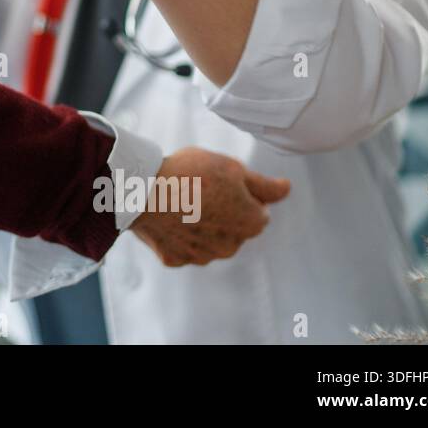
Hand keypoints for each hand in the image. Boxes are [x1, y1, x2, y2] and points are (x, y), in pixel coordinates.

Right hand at [128, 147, 289, 266]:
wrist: (141, 191)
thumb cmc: (188, 174)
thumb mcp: (233, 167)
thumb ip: (265, 184)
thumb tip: (286, 189)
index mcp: (251, 223)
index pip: (258, 210)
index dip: (242, 193)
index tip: (222, 183)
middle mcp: (231, 246)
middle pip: (234, 228)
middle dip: (223, 212)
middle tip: (200, 190)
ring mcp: (202, 256)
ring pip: (209, 240)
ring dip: (202, 225)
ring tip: (181, 202)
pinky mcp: (175, 259)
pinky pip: (182, 246)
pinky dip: (178, 234)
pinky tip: (168, 216)